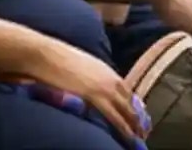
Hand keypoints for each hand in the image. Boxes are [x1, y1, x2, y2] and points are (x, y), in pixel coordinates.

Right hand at [26, 39, 149, 143]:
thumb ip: (91, 77)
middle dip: (138, 117)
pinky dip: (123, 126)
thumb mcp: (81, 67)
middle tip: (144, 131)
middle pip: (130, 101)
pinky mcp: (95, 96)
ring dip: (134, 124)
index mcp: (107, 71)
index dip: (133, 105)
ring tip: (140, 137)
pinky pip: (114, 114)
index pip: (127, 91)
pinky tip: (129, 135)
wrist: (46, 54)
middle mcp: (110, 78)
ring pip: (126, 109)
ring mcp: (105, 86)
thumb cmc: (57, 60)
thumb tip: (89, 86)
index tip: (139, 115)